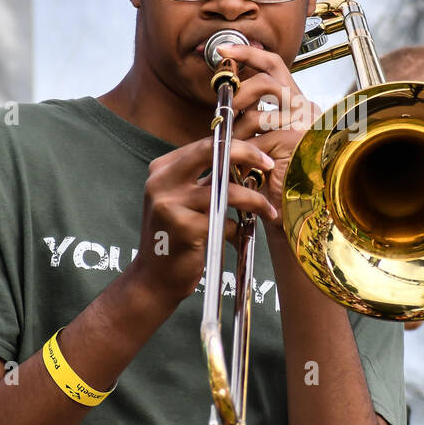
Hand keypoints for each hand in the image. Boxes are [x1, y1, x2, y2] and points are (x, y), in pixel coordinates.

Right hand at [129, 133, 277, 306]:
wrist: (154, 279)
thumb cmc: (176, 238)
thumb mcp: (183, 200)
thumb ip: (205, 179)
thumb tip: (244, 159)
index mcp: (162, 170)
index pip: (205, 145)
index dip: (237, 147)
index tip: (261, 157)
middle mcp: (161, 182)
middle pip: (211, 152)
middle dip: (247, 154)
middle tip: (269, 164)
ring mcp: (169, 205)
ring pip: (226, 191)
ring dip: (254, 201)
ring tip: (268, 211)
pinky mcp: (182, 229)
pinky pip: (224, 221)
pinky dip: (236, 229)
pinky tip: (235, 236)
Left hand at [220, 43, 321, 233]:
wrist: (292, 213)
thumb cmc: (274, 181)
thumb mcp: (260, 141)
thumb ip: (251, 118)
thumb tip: (226, 98)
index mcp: (300, 104)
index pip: (275, 65)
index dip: (248, 54)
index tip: (224, 50)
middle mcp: (307, 108)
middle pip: (269, 74)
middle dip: (240, 86)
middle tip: (225, 103)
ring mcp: (305, 122)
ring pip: (259, 108)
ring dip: (238, 126)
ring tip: (234, 143)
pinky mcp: (297, 138)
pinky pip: (257, 134)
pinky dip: (244, 147)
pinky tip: (244, 162)